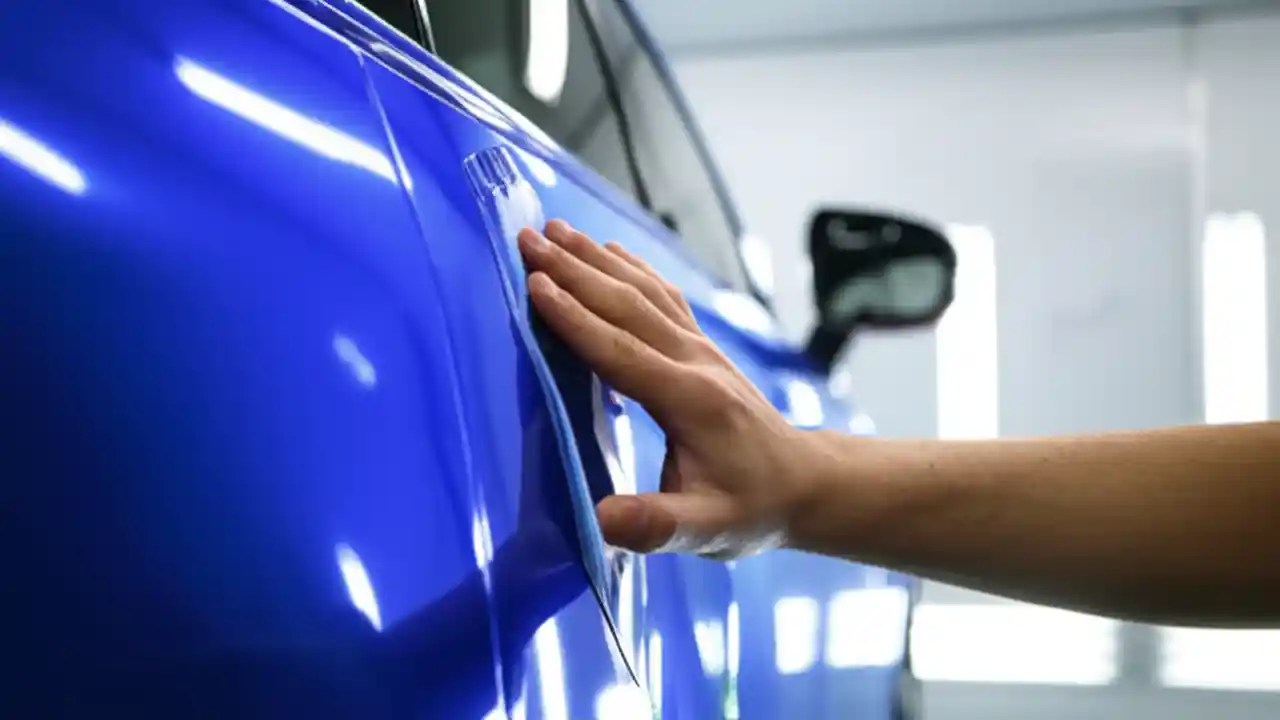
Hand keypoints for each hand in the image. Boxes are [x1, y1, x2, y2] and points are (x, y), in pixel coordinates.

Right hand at [518, 220, 825, 557]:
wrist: (805, 485)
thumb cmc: (752, 509)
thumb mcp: (707, 530)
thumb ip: (656, 526)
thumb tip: (603, 520)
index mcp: (689, 399)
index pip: (621, 349)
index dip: (575, 318)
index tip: (535, 285)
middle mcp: (695, 361)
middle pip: (627, 304)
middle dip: (574, 268)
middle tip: (527, 238)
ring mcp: (701, 349)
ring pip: (643, 290)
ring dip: (596, 258)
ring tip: (554, 229)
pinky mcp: (702, 348)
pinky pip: (662, 295)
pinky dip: (630, 267)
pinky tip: (608, 250)